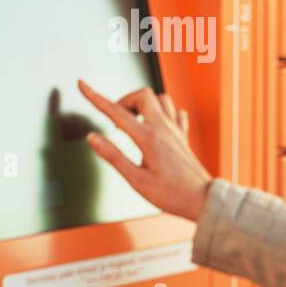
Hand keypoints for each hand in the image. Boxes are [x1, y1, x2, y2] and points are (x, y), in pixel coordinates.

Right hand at [77, 79, 213, 221]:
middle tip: (115, 120)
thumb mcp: (136, 180)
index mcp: (148, 138)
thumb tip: (93, 138)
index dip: (96, 97)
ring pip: (160, 99)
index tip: (83, 85)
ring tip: (133, 121)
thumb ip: (113, 156)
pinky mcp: (183, 136)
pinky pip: (174, 112)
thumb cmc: (171, 194)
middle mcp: (163, 128)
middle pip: (141, 95)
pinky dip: (163, 112)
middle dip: (123, 101)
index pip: (116, 111)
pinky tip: (156, 124)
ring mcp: (175, 130)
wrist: (202, 200)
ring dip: (143, 104)